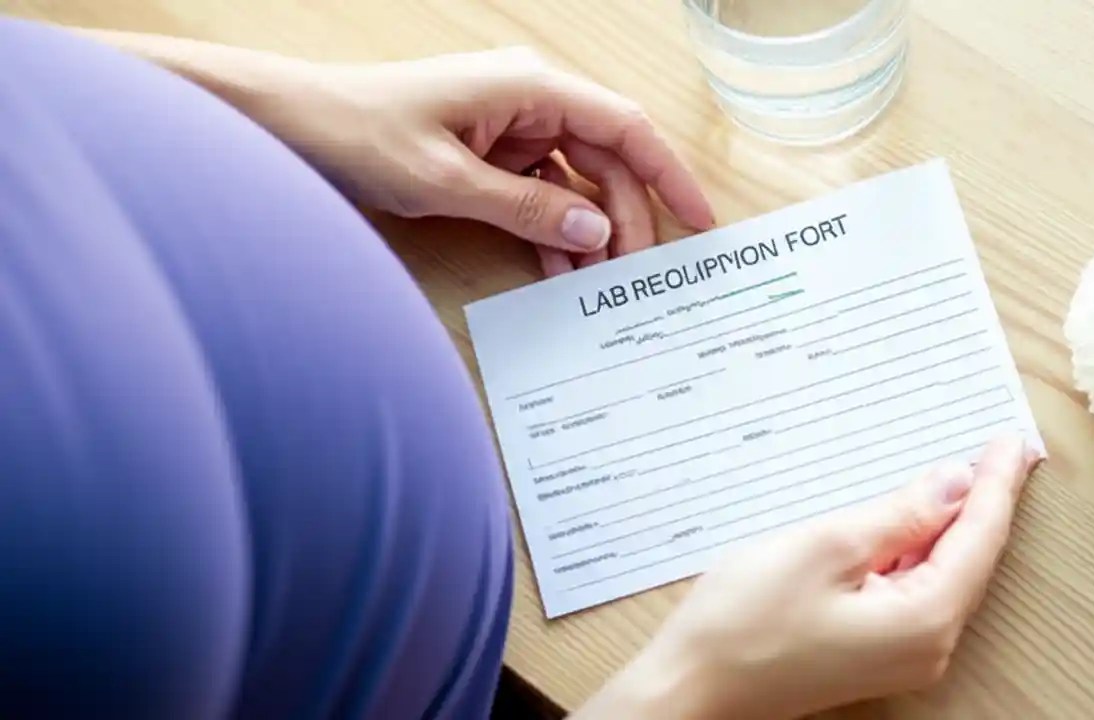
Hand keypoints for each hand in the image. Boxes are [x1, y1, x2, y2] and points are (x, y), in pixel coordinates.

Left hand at [239, 47, 715, 276]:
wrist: (291, 126)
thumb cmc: (358, 132)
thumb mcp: (448, 181)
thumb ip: (529, 209)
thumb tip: (598, 234)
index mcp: (532, 87)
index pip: (626, 128)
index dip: (669, 175)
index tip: (699, 221)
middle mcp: (531, 102)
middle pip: (606, 164)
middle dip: (624, 223)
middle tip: (632, 281)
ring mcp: (511, 130)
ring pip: (577, 185)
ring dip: (588, 236)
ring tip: (597, 289)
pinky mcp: (491, 157)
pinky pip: (541, 197)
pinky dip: (551, 235)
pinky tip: (558, 276)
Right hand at [575, 434, 1039, 719]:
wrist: (690, 686)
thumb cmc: (745, 622)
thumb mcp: (826, 546)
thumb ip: (899, 515)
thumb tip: (953, 484)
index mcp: (924, 620)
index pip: (979, 538)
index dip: (995, 484)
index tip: (1009, 442)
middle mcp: (925, 647)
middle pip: (970, 560)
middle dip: (983, 502)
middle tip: (1000, 450)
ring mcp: (899, 655)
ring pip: (942, 575)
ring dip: (951, 524)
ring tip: (965, 474)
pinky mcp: (870, 652)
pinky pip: (912, 592)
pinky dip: (918, 550)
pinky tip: (911, 522)